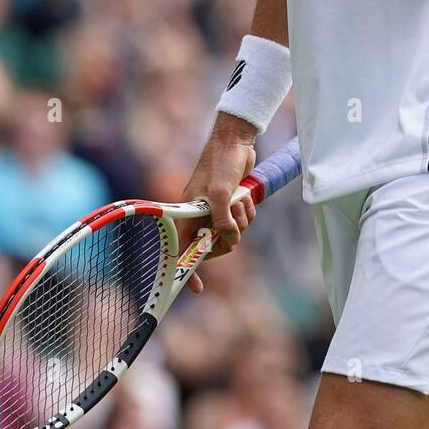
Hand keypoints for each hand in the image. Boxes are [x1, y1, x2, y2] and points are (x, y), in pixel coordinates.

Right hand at [175, 116, 257, 294]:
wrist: (236, 140)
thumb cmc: (220, 163)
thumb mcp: (220, 194)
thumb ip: (223, 221)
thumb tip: (230, 240)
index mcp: (186, 214)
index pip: (181, 249)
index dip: (187, 270)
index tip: (197, 288)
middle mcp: (199, 215)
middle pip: (213, 245)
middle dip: (228, 237)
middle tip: (233, 226)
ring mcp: (216, 210)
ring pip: (232, 233)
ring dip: (241, 220)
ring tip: (240, 200)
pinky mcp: (231, 204)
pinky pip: (242, 221)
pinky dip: (247, 212)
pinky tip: (246, 196)